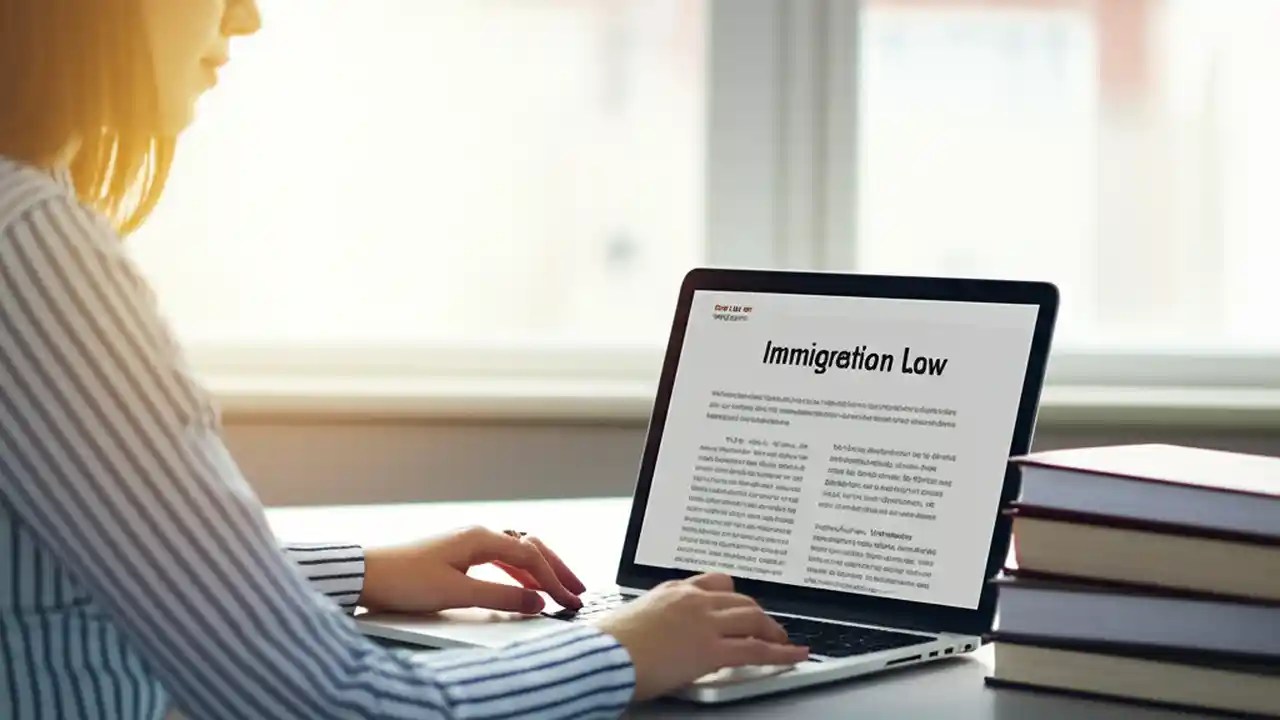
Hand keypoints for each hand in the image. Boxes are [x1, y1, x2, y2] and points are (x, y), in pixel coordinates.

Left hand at [359, 526, 585, 614]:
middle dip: (555, 570)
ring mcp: (467, 543)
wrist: (366, 574)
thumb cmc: (404, 579)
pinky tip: (523, 586)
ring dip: (539, 571)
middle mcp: (477, 535)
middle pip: (529, 548)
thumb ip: (500, 598)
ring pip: (515, 553)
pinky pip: (499, 560)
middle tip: (576, 591)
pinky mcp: (457, 554)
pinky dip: (518, 573)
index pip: (531, 556)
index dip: (554, 579)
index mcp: (481, 538)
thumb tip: (536, 602)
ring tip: (557, 589)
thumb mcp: (457, 593)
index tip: (569, 600)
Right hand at [594, 573, 808, 700]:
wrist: (603, 655)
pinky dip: (781, 652)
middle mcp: (693, 600)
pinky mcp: (712, 649)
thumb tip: (666, 634)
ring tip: (783, 640)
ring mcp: (705, 623)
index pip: (715, 583)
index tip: (741, 605)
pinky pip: (756, 649)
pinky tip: (794, 654)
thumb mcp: (637, 618)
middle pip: (740, 599)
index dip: (734, 596)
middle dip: (757, 613)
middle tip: (768, 626)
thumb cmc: (609, 643)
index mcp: (673, 590)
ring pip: (753, 618)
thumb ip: (660, 619)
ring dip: (772, 629)